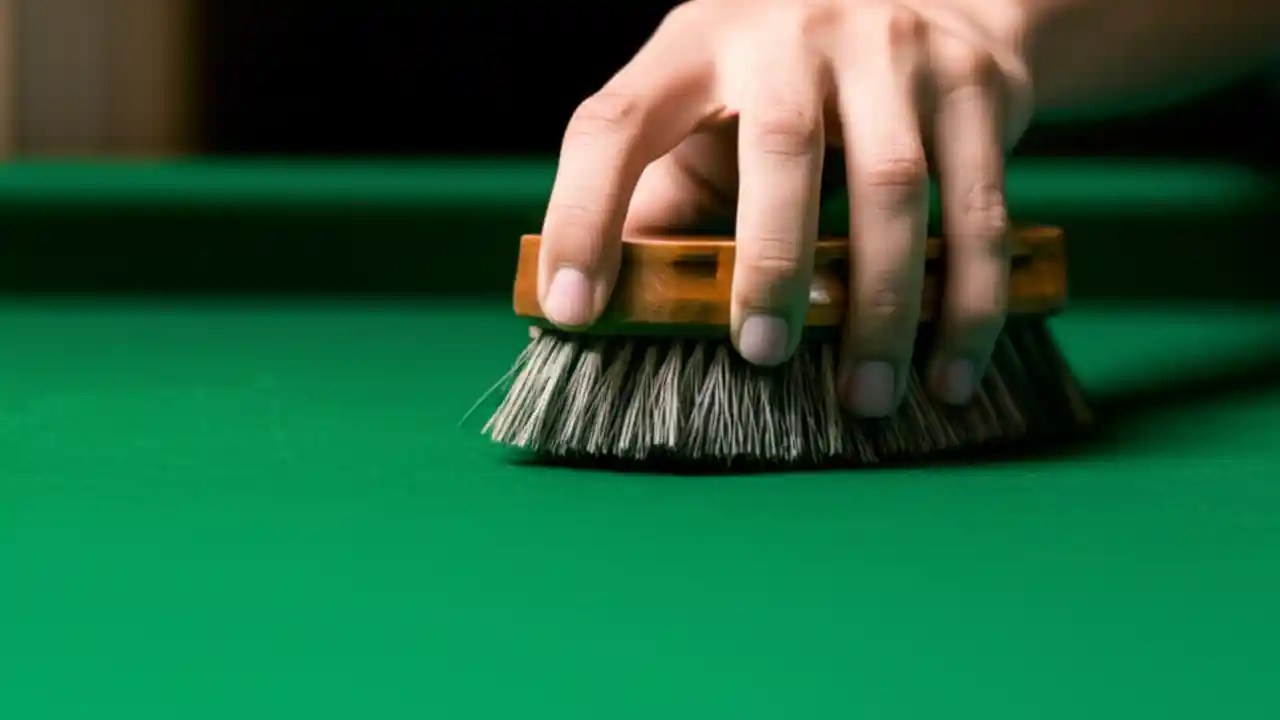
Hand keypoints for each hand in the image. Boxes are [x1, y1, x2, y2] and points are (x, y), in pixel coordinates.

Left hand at [536, 0, 1031, 416]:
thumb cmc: (787, 86)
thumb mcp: (709, 117)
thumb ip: (665, 198)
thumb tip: (615, 313)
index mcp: (695, 47)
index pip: (616, 124)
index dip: (583, 214)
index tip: (574, 312)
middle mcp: (790, 33)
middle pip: (781, 145)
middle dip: (772, 263)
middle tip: (761, 356)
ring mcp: (892, 49)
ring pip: (893, 183)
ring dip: (882, 306)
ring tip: (864, 398)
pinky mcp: (974, 85)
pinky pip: (979, 208)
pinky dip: (967, 301)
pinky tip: (949, 373)